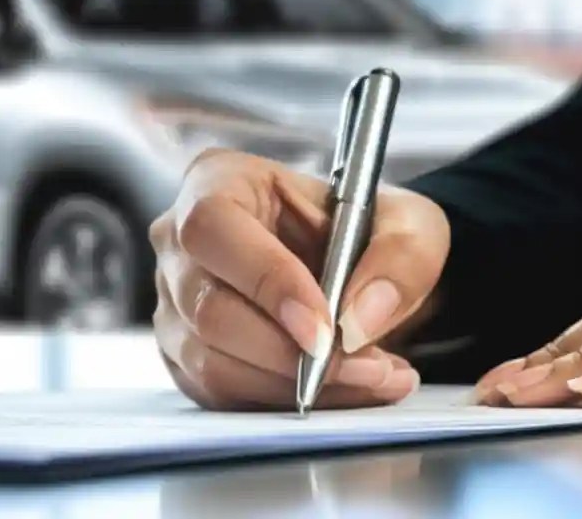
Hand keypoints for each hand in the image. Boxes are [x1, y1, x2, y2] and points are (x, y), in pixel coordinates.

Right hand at [151, 149, 450, 409]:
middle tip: (367, 365)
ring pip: (213, 362)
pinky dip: (285, 400)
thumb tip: (359, 318)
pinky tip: (341, 388)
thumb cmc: (366, 231)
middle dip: (291, 351)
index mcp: (219, 181)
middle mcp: (180, 241)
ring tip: (371, 377)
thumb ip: (399, 259)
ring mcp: (174, 303)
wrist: (356, 270)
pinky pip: (222, 394)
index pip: (214, 228)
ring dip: (295, 383)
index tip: (325, 327)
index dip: (266, 280)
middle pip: (208, 308)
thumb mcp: (408, 223)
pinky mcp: (184, 356)